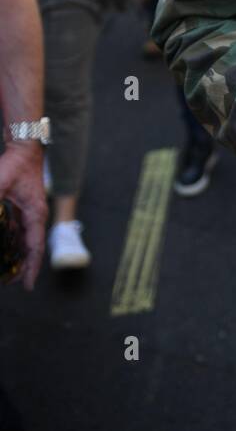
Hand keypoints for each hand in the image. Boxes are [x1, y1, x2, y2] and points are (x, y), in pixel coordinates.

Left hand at [0, 143, 47, 289]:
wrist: (23, 144)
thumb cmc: (14, 164)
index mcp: (36, 213)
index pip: (35, 247)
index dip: (32, 268)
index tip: (27, 286)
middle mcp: (36, 214)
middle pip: (32, 246)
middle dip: (24, 265)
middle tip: (13, 282)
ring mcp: (30, 209)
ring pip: (25, 238)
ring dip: (18, 253)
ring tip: (8, 267)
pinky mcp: (23, 204)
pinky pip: (18, 227)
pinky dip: (12, 238)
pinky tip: (3, 243)